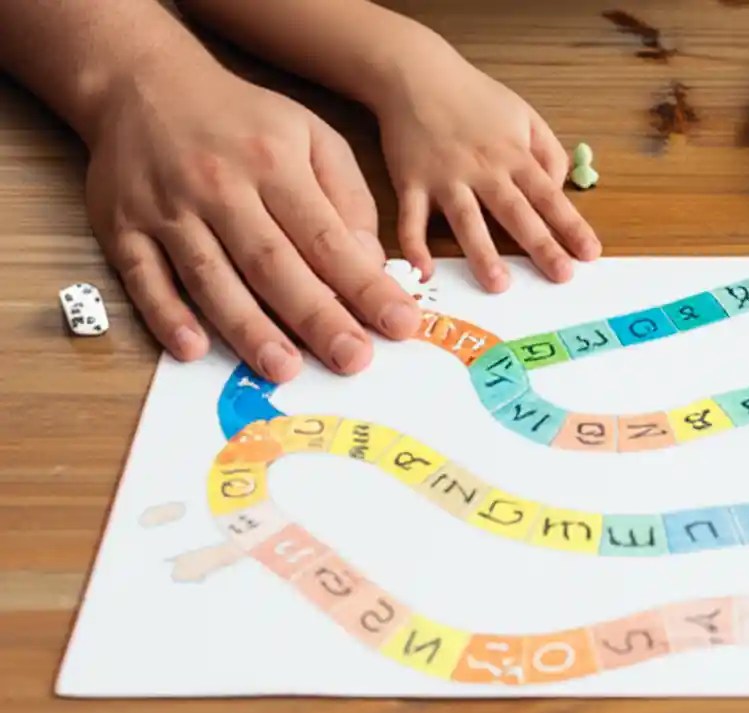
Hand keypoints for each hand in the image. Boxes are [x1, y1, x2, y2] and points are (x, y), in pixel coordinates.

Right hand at [85, 61, 421, 381]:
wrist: (143, 84)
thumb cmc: (243, 123)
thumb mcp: (310, 135)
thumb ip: (347, 196)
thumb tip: (369, 261)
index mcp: (274, 164)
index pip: (327, 238)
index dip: (365, 285)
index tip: (400, 324)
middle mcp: (221, 187)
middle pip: (273, 263)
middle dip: (316, 316)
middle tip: (352, 359)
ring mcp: (168, 210)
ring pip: (211, 278)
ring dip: (247, 327)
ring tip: (284, 369)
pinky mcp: (124, 228)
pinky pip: (144, 278)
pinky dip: (166, 315)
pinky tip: (193, 348)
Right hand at [372, 40, 599, 291]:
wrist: (416, 75)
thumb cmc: (474, 98)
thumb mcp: (524, 115)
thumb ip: (548, 152)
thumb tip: (559, 189)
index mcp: (513, 155)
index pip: (549, 196)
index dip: (571, 225)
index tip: (590, 254)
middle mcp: (482, 169)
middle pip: (516, 212)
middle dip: (541, 246)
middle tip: (561, 276)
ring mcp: (445, 178)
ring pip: (466, 220)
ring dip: (482, 253)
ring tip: (499, 284)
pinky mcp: (411, 182)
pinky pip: (411, 219)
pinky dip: (414, 246)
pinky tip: (424, 272)